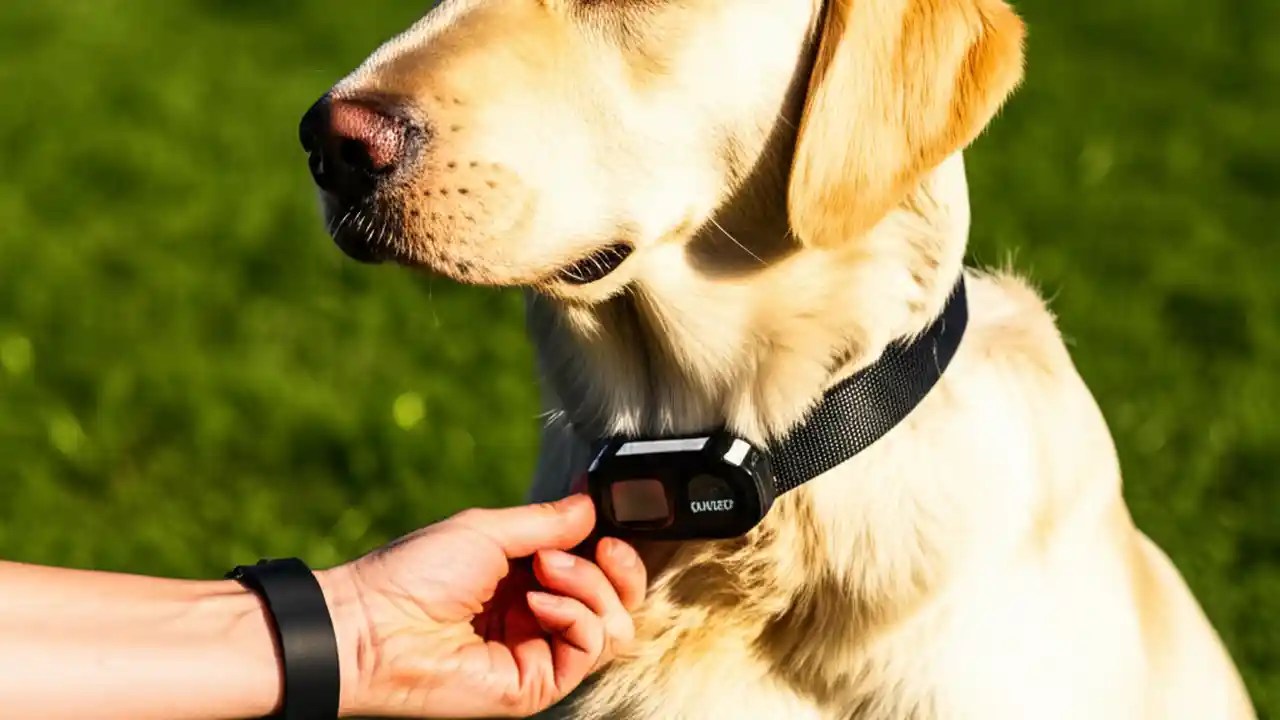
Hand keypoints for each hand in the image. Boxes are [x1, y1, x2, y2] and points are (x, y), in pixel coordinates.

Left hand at [318, 494, 645, 717]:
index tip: (607, 522)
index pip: (596, 566)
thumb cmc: (415, 574)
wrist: (374, 626)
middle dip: (617, 566)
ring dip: (590, 586)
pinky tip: (537, 604)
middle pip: (618, 598)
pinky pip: (590, 648)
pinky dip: (576, 616)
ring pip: (614, 623)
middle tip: (597, 546)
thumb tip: (590, 505)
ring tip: (546, 571)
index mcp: (528, 577)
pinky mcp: (539, 684)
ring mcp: (541, 651)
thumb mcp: (486, 531)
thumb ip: (545, 521)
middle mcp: (540, 615)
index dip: (612, 546)